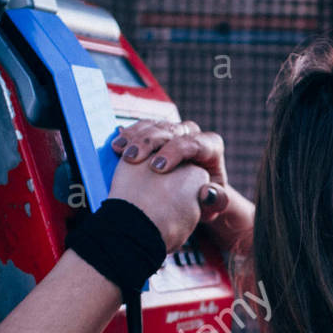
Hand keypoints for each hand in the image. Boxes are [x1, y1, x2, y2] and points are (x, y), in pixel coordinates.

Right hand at [110, 119, 254, 257]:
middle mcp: (193, 135)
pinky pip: (142, 128)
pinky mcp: (158, 135)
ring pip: (155, 126)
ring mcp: (174, 133)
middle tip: (134, 159)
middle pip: (173, 129)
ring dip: (136, 138)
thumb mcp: (213, 206)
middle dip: (152, 142)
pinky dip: (129, 136)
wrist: (191, 199)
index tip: (157, 168)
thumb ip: (216, 201)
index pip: (195, 143)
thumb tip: (209, 193)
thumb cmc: (205, 202)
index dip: (175, 152)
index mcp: (211, 147)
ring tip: (120, 151)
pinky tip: (116, 147)